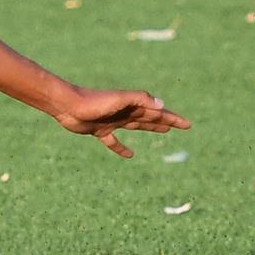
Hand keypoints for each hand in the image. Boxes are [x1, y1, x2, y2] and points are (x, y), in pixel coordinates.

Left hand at [52, 87, 191, 157]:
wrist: (67, 105)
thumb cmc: (93, 101)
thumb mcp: (120, 99)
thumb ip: (140, 99)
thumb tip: (162, 105)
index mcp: (133, 105)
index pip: (158, 112)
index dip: (173, 118)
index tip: (187, 124)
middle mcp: (126, 112)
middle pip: (151, 118)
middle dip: (166, 121)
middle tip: (182, 126)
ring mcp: (114, 121)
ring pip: (137, 126)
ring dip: (151, 128)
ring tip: (164, 132)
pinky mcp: (101, 130)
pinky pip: (115, 142)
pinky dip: (122, 149)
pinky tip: (130, 156)